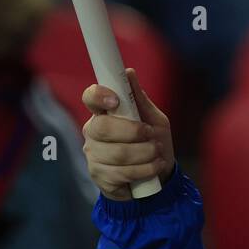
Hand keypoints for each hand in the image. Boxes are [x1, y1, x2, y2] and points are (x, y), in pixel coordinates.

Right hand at [81, 68, 174, 200]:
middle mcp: (93, 132)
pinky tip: (154, 167)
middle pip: (102, 128)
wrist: (158, 175)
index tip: (115, 101)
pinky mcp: (99, 176)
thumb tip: (128, 72)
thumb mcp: (153, 118)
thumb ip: (140, 99)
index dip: (99, 96)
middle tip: (150, 135)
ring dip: (145, 153)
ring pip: (116, 153)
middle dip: (134, 132)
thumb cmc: (152, 141)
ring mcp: (93, 155)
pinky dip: (145, 170)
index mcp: (104, 112)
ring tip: (157, 153)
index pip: (90, 97)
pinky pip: (121, 173)